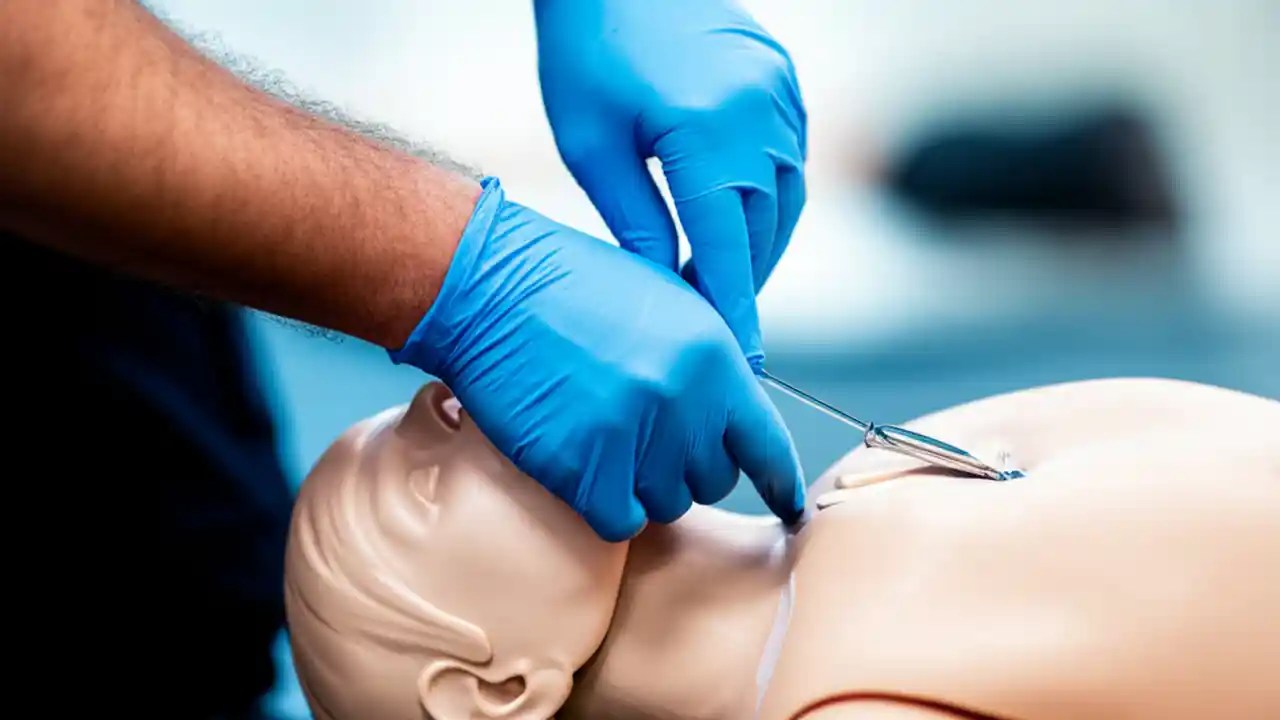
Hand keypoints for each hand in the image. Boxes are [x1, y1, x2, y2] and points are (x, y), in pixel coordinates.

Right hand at [391, 178, 804, 540]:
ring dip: (640, 484)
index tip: (787, 506)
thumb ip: (709, 364)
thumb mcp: (667, 304)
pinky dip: (604, 505)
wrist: (490, 287)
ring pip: (666, 505)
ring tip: (604, 436)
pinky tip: (585, 467)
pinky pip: (619, 521)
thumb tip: (732, 420)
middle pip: (713, 480)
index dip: (778, 481)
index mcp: (713, 357)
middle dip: (683, 466)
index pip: (766, 443)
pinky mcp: (582, 468)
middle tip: (640, 432)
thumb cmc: (573, 287)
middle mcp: (684, 402)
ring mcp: (633, 437)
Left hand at [535, 0, 806, 369]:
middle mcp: (760, 114)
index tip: (743, 359)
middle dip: (742, 280)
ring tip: (718, 277)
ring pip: (786, 197)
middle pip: (765, 228)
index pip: (727, 247)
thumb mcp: (592, 145)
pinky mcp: (783, 78)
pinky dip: (769, 197)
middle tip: (710, 322)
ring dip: (758, 242)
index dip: (734, 309)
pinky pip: (790, 156)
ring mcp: (780, 92)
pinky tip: (736, 217)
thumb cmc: (586, 48)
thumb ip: (634, 220)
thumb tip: (661, 289)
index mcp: (707, 134)